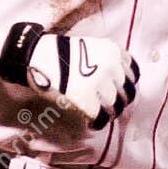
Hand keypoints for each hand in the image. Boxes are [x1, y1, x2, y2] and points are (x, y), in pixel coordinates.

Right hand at [0, 21, 138, 130]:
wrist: (33, 56)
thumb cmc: (57, 51)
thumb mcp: (88, 46)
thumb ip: (104, 60)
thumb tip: (114, 82)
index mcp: (113, 51)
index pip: (133, 73)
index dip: (127, 85)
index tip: (120, 92)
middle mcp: (111, 67)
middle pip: (127, 93)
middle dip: (120, 102)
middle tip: (110, 108)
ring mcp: (100, 84)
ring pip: (116, 107)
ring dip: (109, 113)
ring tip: (100, 116)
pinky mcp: (88, 100)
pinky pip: (101, 118)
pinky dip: (98, 122)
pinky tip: (91, 122)